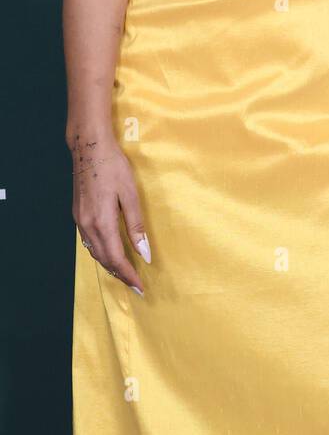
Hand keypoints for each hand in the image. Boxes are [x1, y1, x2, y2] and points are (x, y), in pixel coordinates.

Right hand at [68, 129, 149, 294]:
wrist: (89, 147)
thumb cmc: (113, 167)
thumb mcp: (130, 195)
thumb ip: (136, 226)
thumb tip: (144, 253)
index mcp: (102, 222)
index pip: (116, 258)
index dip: (128, 275)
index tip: (140, 287)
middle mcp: (87, 225)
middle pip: (103, 259)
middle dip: (120, 274)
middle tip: (135, 284)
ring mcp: (79, 220)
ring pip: (94, 252)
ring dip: (109, 264)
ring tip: (125, 272)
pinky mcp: (78, 214)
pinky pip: (89, 241)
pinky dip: (101, 252)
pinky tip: (110, 251)